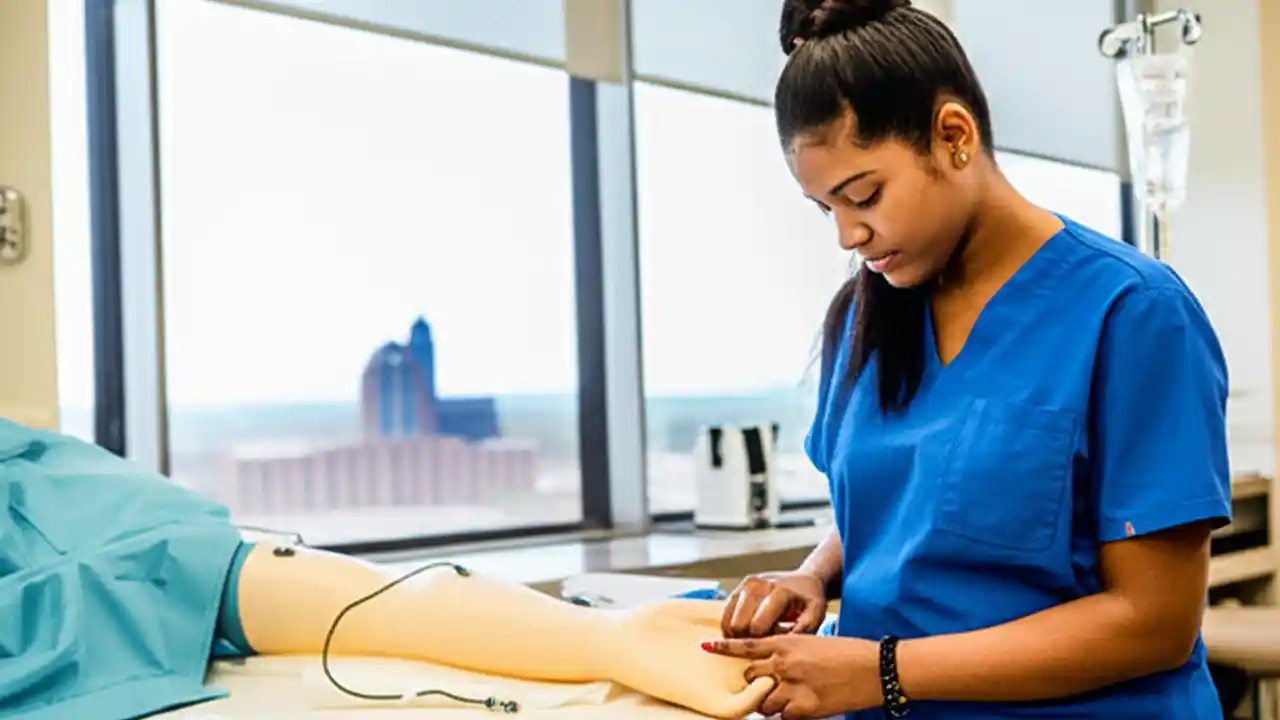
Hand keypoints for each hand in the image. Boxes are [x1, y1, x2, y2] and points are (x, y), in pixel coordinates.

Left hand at [702, 635, 880, 718]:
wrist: (875, 668)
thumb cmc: (848, 652)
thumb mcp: (813, 643)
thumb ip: (789, 652)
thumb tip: (772, 666)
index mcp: (787, 642)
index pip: (746, 645)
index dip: (724, 647)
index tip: (707, 647)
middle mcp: (785, 663)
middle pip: (750, 677)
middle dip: (755, 683)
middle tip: (767, 685)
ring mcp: (793, 686)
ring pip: (763, 702)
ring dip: (771, 702)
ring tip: (790, 698)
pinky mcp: (805, 707)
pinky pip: (782, 717)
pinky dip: (789, 715)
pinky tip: (803, 708)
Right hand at [722, 571, 827, 637]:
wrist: (803, 579)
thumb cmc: (809, 600)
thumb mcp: (815, 615)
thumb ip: (803, 630)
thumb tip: (783, 645)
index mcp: (778, 592)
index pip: (757, 627)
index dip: (762, 643)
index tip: (774, 645)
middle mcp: (758, 585)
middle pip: (738, 625)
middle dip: (747, 639)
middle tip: (763, 642)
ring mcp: (745, 585)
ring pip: (728, 621)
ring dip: (738, 634)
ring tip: (757, 636)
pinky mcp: (738, 588)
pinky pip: (725, 614)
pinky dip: (733, 626)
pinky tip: (749, 629)